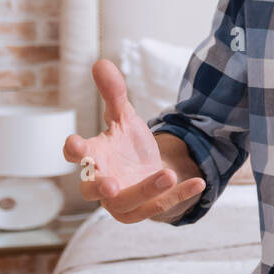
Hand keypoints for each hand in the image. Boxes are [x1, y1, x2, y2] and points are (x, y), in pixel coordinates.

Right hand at [62, 58, 205, 222]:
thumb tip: (101, 62)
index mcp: (92, 157)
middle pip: (92, 190)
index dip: (74, 150)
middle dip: (100, 187)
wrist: (147, 170)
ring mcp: (120, 201)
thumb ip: (113, 94)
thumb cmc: (126, 145)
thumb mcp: (124, 117)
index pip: (76, 156)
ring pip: (128, 201)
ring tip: (168, 174)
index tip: (74, 142)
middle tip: (110, 184)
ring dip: (147, 190)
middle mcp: (100, 182)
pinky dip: (179, 195)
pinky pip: (159, 207)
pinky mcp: (142, 211)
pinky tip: (199, 182)